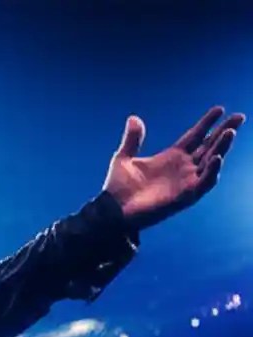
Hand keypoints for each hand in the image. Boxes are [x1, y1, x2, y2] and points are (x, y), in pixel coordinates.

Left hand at [103, 106, 242, 229]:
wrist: (112, 211)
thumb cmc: (118, 188)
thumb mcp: (123, 158)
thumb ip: (132, 139)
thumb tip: (134, 117)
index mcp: (171, 157)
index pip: (195, 136)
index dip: (207, 123)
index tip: (219, 109)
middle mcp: (183, 168)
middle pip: (209, 146)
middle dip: (224, 131)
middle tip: (239, 117)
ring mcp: (186, 181)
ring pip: (211, 161)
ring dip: (221, 147)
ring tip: (230, 132)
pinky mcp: (185, 196)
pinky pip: (204, 182)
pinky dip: (212, 171)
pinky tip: (217, 157)